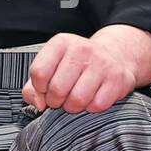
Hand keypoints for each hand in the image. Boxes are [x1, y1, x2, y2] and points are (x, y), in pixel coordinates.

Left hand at [22, 31, 137, 114]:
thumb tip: (38, 104)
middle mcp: (81, 49)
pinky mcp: (116, 78)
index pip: (39, 73)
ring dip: (73, 107)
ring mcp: (101, 63)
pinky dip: (92, 108)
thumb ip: (34, 86)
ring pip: (77, 100)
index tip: (45, 90)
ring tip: (75, 99)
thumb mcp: (52, 66)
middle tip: (61, 99)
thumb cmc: (78, 64)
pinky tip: (92, 98)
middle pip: (57, 89)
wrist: (115, 55)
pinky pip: (97, 105)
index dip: (39, 89)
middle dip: (56, 102)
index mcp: (61, 43)